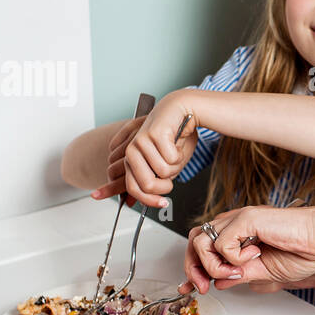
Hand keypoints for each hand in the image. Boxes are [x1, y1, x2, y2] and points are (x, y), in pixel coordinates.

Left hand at [99, 91, 200, 208]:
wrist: (183, 110)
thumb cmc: (175, 138)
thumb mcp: (165, 165)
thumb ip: (156, 181)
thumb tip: (154, 201)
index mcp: (131, 160)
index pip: (132, 188)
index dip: (148, 200)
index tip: (163, 203)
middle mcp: (131, 151)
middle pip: (147, 185)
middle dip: (166, 187)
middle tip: (173, 177)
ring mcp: (140, 142)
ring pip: (163, 173)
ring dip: (176, 165)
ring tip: (175, 151)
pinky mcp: (152, 135)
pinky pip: (171, 159)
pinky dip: (180, 154)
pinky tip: (177, 142)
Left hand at [178, 201, 314, 293]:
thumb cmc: (304, 252)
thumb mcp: (263, 272)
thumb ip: (238, 275)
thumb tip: (217, 282)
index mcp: (238, 232)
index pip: (202, 245)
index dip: (193, 267)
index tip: (193, 287)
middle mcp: (235, 223)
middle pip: (193, 240)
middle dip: (193, 268)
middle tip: (205, 286)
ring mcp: (239, 219)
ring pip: (201, 242)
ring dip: (214, 266)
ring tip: (238, 271)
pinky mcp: (246, 218)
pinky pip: (221, 243)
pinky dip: (233, 258)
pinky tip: (256, 255)